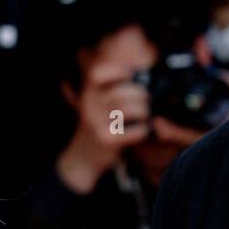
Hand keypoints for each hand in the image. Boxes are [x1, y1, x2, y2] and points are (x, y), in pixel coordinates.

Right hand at [57, 59, 151, 191]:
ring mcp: (97, 124)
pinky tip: (140, 131)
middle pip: (121, 92)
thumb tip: (146, 78)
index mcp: (88, 93)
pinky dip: (143, 130)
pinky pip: (135, 130)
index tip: (130, 76)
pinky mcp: (107, 140)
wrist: (82, 157)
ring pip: (130, 108)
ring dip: (144, 111)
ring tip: (143, 116)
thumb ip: (114, 89)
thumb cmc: (98, 126)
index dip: (119, 71)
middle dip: (141, 94)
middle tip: (145, 101)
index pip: (98, 73)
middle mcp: (90, 106)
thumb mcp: (97, 104)